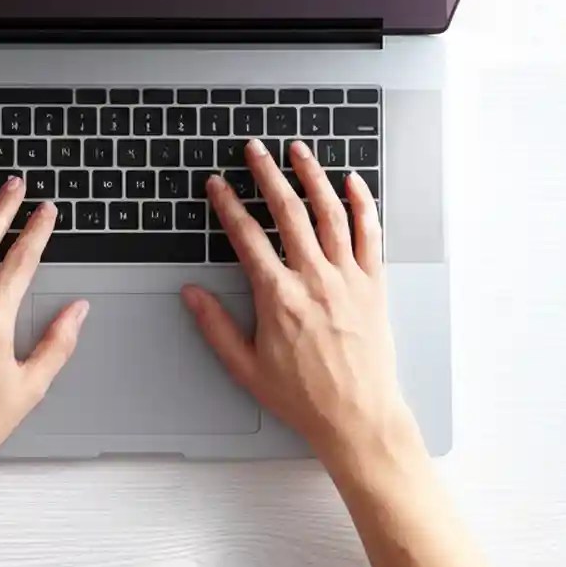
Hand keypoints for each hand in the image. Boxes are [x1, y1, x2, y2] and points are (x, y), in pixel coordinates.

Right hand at [182, 140, 420, 475]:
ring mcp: (348, 278)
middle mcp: (314, 279)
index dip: (227, 205)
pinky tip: (351, 183)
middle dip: (266, 174)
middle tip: (254, 150)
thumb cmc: (304, 397)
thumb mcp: (245, 366)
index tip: (217, 185)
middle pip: (288, 211)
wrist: (358, 416)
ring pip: (330, 212)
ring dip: (312, 176)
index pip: (246, 237)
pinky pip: (370, 233)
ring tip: (298, 151)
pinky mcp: (374, 284)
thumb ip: (214, 325)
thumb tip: (191, 293)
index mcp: (278, 297)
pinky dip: (362, 203)